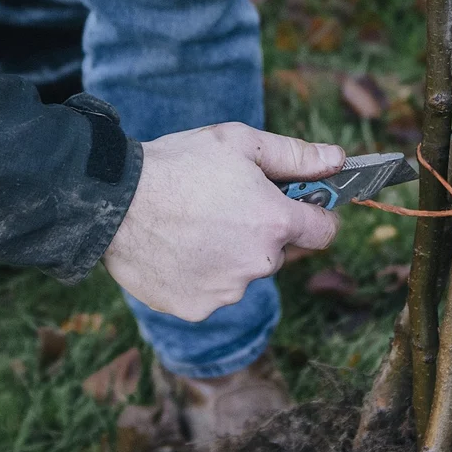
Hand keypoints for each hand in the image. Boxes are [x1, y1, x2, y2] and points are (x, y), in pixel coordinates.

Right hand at [104, 123, 344, 321]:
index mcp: (276, 223)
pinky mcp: (196, 308)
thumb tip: (337, 159)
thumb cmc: (178, 165)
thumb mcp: (240, 143)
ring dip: (226, 255)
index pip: (323, 231)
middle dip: (259, 232)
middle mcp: (259, 264)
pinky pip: (208, 292)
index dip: (313, 216)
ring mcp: (227, 292)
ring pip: (240, 273)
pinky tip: (175, 248)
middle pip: (276, 252)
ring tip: (190, 226)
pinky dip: (197, 274)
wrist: (114, 202)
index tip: (298, 207)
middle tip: (222, 207)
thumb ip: (295, 155)